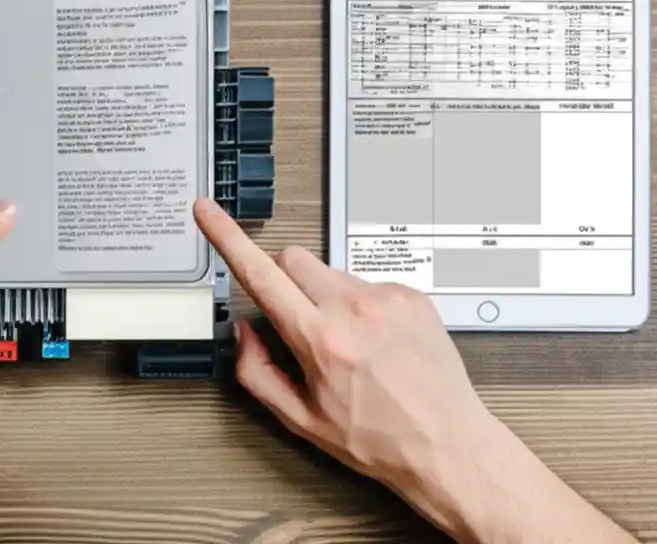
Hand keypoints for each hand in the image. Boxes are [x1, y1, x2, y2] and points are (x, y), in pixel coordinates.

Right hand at [193, 198, 636, 542]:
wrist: (448, 445)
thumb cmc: (380, 439)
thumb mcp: (300, 419)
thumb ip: (257, 371)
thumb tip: (245, 332)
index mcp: (320, 340)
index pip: (260, 274)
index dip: (226, 237)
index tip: (208, 211)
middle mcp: (354, 310)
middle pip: (293, 258)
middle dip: (284, 282)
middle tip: (299, 323)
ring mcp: (387, 298)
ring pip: (330, 271)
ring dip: (326, 296)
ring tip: (349, 343)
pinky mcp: (412, 296)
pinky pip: (367, 282)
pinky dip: (362, 305)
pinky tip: (376, 341)